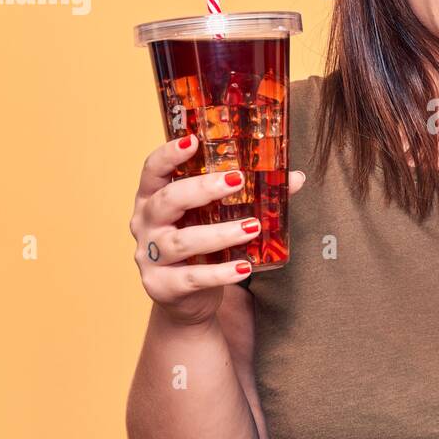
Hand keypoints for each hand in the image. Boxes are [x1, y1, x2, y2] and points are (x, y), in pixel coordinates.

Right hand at [129, 134, 305, 326]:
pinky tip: (244, 267)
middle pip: (167, 201)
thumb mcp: (217, 216)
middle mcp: (144, 223)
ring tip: (253, 226)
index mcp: (152, 198)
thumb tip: (294, 178)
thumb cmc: (202, 245)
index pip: (152, 169)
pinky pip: (192, 277)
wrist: (188, 297)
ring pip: (182, 241)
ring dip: (220, 234)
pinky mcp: (161, 286)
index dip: (169, 154)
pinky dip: (220, 273)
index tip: (194, 141)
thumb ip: (250, 195)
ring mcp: (149, 256)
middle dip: (202, 189)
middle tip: (236, 181)